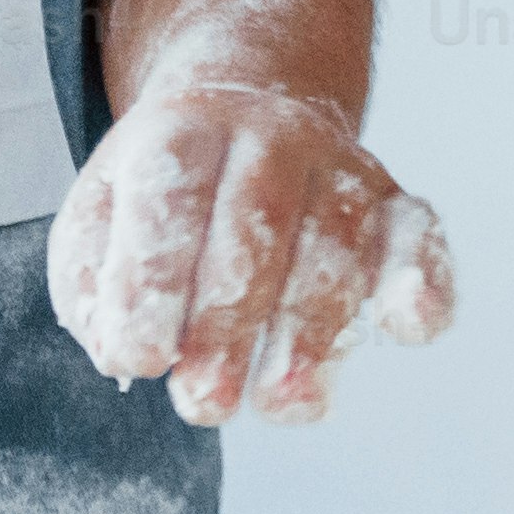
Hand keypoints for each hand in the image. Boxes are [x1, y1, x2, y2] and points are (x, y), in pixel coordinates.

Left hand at [50, 80, 454, 425]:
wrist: (246, 109)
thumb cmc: (166, 194)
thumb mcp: (101, 215)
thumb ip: (91, 284)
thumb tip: (116, 352)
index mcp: (183, 131)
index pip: (169, 199)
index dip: (151, 282)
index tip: (137, 358)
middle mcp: (269, 136)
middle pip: (258, 224)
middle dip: (229, 322)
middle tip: (204, 401)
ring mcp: (340, 166)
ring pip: (335, 243)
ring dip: (312, 330)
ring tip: (283, 403)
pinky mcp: (394, 203)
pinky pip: (418, 236)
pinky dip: (422, 279)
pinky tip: (406, 326)